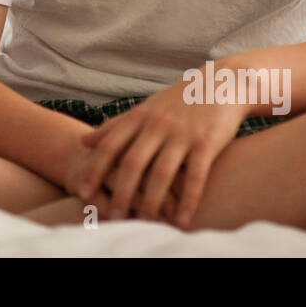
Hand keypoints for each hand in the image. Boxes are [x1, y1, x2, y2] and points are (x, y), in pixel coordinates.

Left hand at [76, 88, 244, 228]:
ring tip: (146, 224)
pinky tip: (183, 221)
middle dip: (121, 192)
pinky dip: (188, 200)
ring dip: (152, 202)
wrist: (223, 82)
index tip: (82, 192)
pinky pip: (195, 176)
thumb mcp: (145, 107)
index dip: (94, 169)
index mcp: (140, 116)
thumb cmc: (179, 100)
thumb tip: (84, 142)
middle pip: (133, 163)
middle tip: (113, 217)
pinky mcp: (207, 142)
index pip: (110, 145)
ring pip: (162, 173)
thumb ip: (115, 126)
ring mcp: (182, 133)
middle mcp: (157, 125)